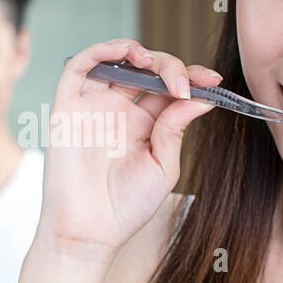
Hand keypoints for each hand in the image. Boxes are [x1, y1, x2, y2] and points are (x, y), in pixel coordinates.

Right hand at [34, 38, 219, 256]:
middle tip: (187, 83)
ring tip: (156, 64)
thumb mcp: (163, 167)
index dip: (192, 78)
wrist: (89, 233)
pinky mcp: (68, 106)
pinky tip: (127, 53)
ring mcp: (93, 106)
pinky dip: (102, 50)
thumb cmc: (125, 208)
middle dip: (171, 67)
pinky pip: (81, 66)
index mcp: (144, 124)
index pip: (168, 88)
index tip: (214, 82)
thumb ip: (175, 129)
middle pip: (146, 70)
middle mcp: (119, 110)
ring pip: (115, 60)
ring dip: (138, 51)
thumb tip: (200, 99)